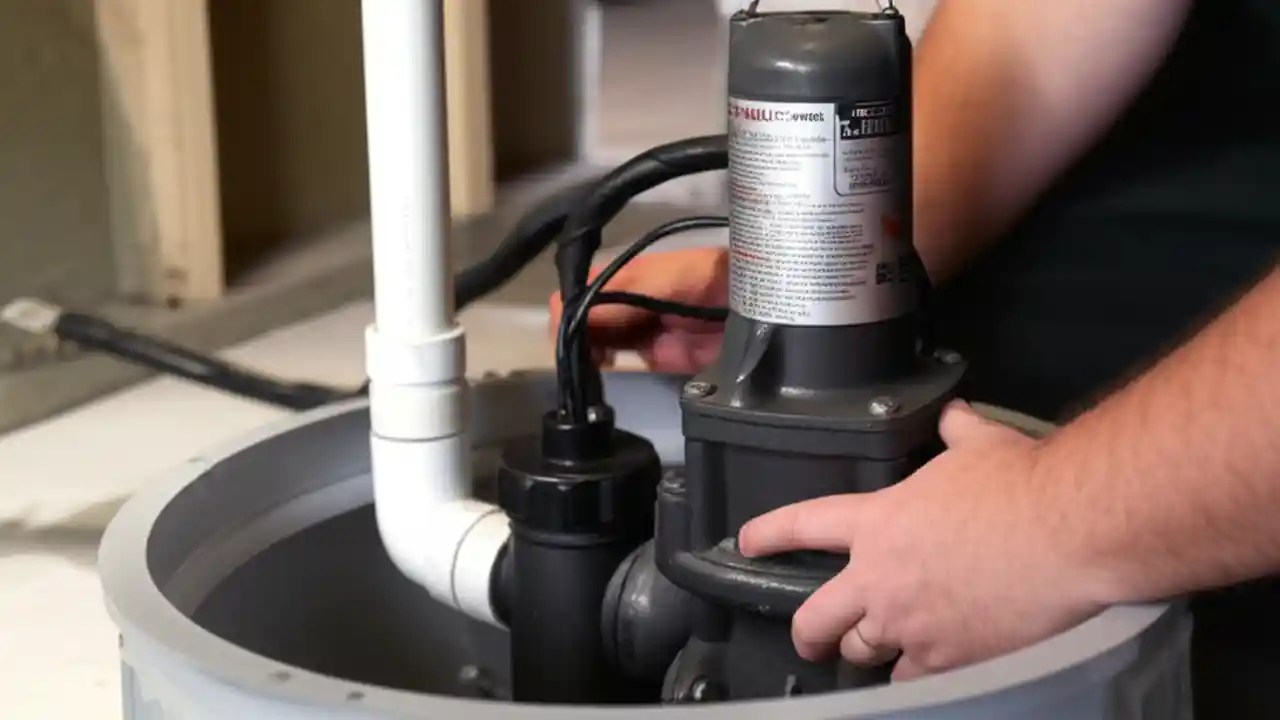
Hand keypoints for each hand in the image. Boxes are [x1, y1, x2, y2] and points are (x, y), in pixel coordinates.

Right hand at [548, 248, 727, 373]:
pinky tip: (594, 368)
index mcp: (630, 274)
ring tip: (582, 360)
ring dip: (584, 351)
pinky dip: (601, 366)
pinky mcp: (655, 358)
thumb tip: (571, 314)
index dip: (569, 306)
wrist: (760, 310)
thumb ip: (621, 294)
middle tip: (574, 349)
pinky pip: (618, 362)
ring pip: (595, 341)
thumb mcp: (666, 278)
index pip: (583, 287)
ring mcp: (641, 330)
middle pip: (585, 316)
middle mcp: (629, 300)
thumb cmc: (716, 280)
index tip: (566, 326)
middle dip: (573, 331)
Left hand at [738, 401, 1106, 680]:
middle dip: (806, 632)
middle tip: (808, 638)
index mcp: (879, 522)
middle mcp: (880, 578)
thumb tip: (955, 416)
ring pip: (860, 652)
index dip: (768, 534)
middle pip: (815, 616)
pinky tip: (918, 674)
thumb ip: (956, 432)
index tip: (746, 543)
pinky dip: (909, 679)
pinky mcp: (944, 658)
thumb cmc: (1023, 487)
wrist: (1064, 534)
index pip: (803, 525)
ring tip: (869, 654)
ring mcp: (907, 623)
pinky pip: (907, 682)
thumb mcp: (980, 445)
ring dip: (862, 652)